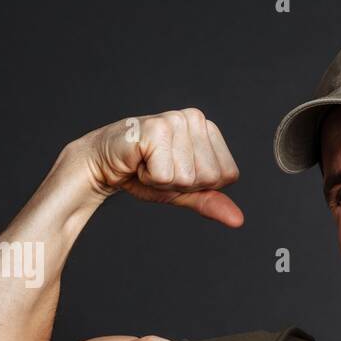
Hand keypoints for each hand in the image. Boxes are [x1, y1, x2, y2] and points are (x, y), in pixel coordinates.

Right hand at [71, 108, 243, 225]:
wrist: (103, 164)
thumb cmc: (144, 173)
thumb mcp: (184, 191)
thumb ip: (211, 201)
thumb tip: (238, 221)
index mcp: (209, 130)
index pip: (227, 176)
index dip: (200, 185)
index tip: (175, 172)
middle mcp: (196, 118)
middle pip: (209, 178)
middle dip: (181, 184)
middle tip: (159, 168)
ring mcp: (176, 120)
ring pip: (188, 178)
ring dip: (163, 180)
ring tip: (148, 163)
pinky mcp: (156, 129)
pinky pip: (165, 175)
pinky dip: (149, 178)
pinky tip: (138, 161)